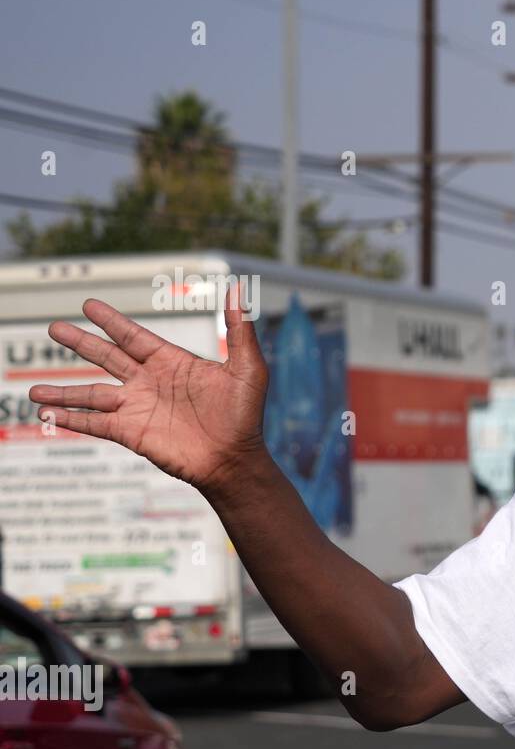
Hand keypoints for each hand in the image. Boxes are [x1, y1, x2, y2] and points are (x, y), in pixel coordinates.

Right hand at [28, 288, 268, 497]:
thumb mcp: (248, 368)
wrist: (235, 459)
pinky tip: (47, 416)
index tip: (88, 305)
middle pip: (106, 357)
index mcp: (172, 363)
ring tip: (32, 391)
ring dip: (62, 391)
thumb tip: (239, 289)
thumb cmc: (245, 415)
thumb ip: (239, 329)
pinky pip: (95, 424)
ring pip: (91, 393)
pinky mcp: (131, 432)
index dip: (112, 322)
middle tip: (53, 328)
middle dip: (80, 342)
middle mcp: (149, 382)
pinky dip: (71, 420)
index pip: (134, 337)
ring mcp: (137, 408)